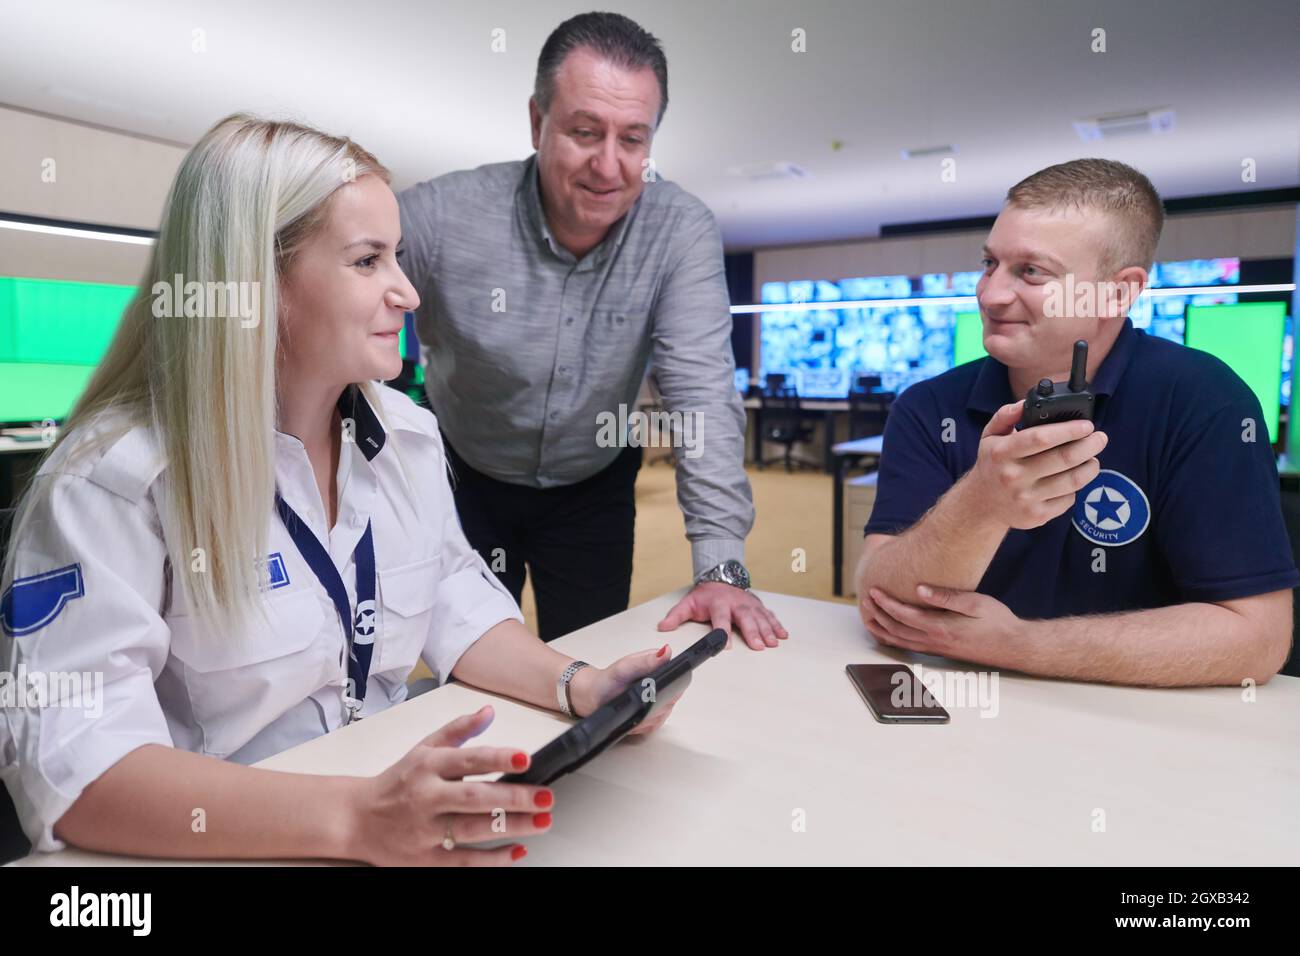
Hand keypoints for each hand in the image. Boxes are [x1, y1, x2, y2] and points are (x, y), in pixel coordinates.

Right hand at [349, 705, 553, 865]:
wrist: (356, 818)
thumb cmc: (397, 781)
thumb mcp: (423, 748)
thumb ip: (458, 731)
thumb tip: (488, 712)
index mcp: (428, 765)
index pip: (468, 759)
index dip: (498, 758)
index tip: (525, 758)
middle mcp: (427, 797)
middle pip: (475, 797)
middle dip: (514, 798)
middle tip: (546, 797)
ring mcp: (426, 830)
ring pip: (472, 830)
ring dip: (511, 827)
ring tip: (542, 822)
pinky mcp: (426, 859)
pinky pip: (464, 861)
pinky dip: (493, 859)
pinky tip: (518, 851)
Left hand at [570, 644, 682, 734]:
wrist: (593, 696)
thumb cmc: (609, 679)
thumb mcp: (626, 666)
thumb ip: (645, 660)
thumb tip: (666, 652)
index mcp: (660, 670)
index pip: (679, 680)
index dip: (672, 687)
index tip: (656, 692)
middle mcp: (662, 688)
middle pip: (671, 701)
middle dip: (656, 704)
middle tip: (638, 700)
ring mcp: (657, 705)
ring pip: (662, 715)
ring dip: (648, 715)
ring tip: (632, 708)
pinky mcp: (649, 720)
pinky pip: (653, 726)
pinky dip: (643, 725)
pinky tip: (632, 719)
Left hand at [657, 581, 788, 649]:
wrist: (720, 576)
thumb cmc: (705, 595)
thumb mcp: (687, 603)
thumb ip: (676, 616)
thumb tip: (662, 627)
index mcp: (718, 603)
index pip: (720, 619)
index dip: (722, 631)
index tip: (725, 644)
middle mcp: (736, 603)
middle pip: (745, 618)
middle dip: (753, 632)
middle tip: (759, 646)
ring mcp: (748, 604)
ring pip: (760, 617)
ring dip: (767, 630)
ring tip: (773, 643)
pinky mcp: (757, 605)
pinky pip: (768, 615)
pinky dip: (776, 624)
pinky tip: (783, 634)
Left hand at [861, 584, 1028, 670]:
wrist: (1012, 646)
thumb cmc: (996, 621)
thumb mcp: (975, 602)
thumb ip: (946, 596)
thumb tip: (919, 589)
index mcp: (941, 627)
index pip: (903, 615)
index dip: (885, 603)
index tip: (873, 590)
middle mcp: (935, 641)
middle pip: (896, 629)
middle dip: (878, 613)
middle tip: (865, 599)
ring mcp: (936, 649)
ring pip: (900, 641)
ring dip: (882, 627)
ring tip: (869, 614)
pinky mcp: (940, 652)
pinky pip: (909, 646)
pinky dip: (893, 638)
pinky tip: (888, 632)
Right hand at [963, 400, 1107, 530]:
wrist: (982, 504)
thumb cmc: (993, 464)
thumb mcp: (990, 436)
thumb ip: (1006, 415)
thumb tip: (1026, 403)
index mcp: (1002, 452)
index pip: (1041, 438)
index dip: (1069, 430)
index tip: (1087, 425)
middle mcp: (1013, 476)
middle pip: (1063, 458)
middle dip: (1089, 445)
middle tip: (1100, 438)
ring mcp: (1026, 498)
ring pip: (1072, 480)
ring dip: (1090, 466)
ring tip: (1092, 458)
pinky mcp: (1037, 515)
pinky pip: (1069, 498)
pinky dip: (1077, 486)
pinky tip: (1073, 478)